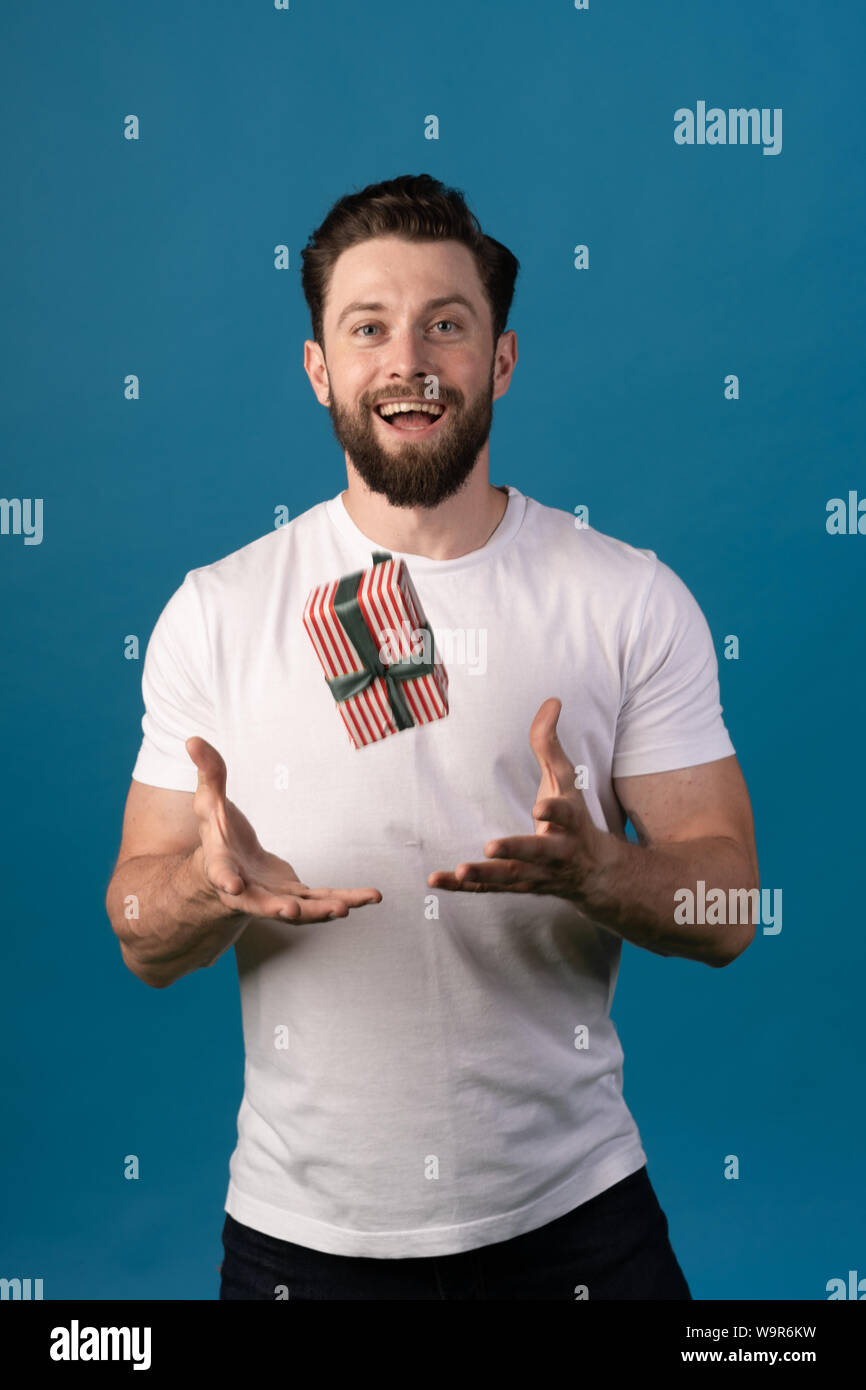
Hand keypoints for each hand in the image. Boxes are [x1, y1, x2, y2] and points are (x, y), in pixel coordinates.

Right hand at [186, 736, 381, 923]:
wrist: (231, 868)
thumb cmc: (218, 835)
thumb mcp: (210, 802)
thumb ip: (208, 773)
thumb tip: (193, 738)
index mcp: (223, 866)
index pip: (220, 874)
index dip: (225, 880)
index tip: (232, 886)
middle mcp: (249, 891)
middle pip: (262, 903)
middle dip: (278, 908)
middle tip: (292, 911)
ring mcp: (275, 898)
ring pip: (301, 909)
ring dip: (323, 909)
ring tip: (347, 907)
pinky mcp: (298, 898)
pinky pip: (324, 901)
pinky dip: (348, 900)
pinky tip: (372, 897)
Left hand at [427, 697, 612, 901]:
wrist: (594, 874)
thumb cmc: (574, 820)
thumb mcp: (567, 782)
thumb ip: (551, 745)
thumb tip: (551, 701)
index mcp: (571, 824)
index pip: (566, 815)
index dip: (554, 810)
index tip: (540, 806)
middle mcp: (556, 853)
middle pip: (535, 853)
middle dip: (514, 850)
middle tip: (490, 847)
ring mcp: (536, 875)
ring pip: (510, 878)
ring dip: (484, 875)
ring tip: (460, 869)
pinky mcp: (516, 887)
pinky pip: (487, 889)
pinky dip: (462, 887)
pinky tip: (437, 879)